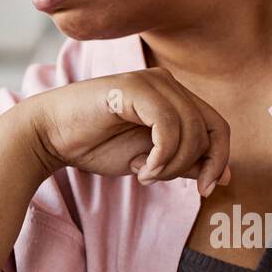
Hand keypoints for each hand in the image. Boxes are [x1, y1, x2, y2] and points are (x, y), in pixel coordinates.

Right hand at [23, 67, 232, 196]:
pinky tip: (141, 168)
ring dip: (172, 163)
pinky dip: (162, 155)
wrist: (50, 135)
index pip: (216, 127)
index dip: (219, 159)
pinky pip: (168, 125)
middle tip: (162, 181)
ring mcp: (153, 82)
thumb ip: (182, 162)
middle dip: (197, 164)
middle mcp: (168, 84)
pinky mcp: (136, 88)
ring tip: (144, 174)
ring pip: (191, 129)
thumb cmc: (94, 145)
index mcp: (174, 98)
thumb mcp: (147, 160)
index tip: (207, 189)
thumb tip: (221, 175)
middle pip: (211, 128)